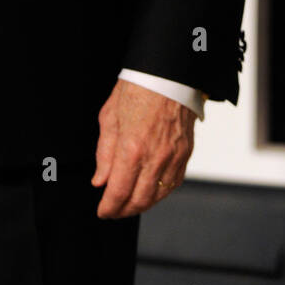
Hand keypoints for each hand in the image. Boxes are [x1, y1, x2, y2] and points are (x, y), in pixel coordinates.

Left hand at [91, 79, 194, 218]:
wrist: (169, 73)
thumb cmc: (138, 88)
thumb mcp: (110, 116)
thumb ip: (104, 153)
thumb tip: (100, 181)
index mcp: (132, 148)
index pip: (118, 191)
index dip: (108, 207)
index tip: (102, 211)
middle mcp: (155, 157)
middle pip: (139, 200)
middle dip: (123, 211)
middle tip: (113, 211)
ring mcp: (173, 157)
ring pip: (158, 196)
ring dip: (142, 205)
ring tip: (129, 204)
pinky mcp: (185, 154)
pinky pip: (173, 183)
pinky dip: (160, 193)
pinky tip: (150, 192)